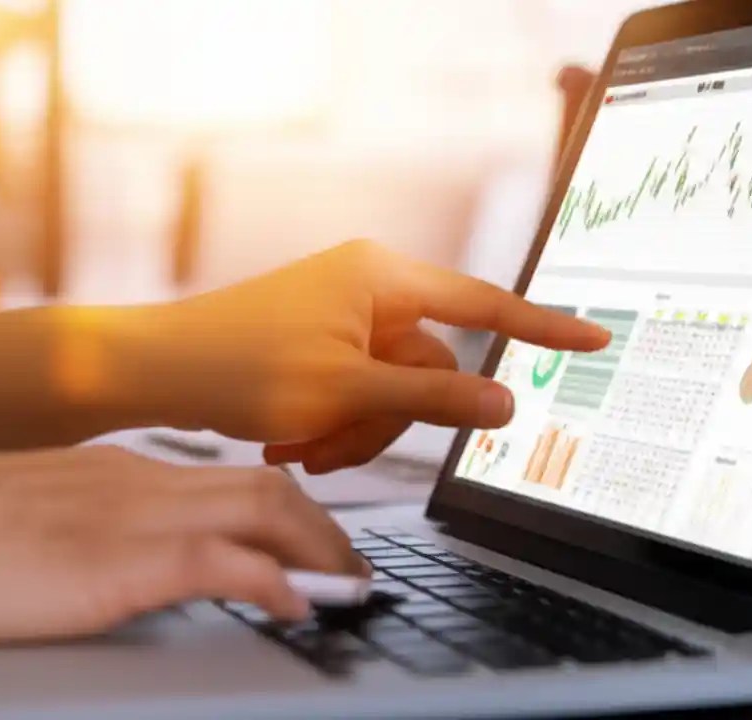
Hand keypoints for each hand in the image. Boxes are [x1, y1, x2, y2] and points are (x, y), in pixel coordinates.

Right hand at [0, 445, 365, 642]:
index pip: (230, 477)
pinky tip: (292, 609)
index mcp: (117, 470)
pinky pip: (221, 563)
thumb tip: (115, 559)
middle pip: (266, 485)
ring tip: (346, 588)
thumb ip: (84, 529)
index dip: (289, 510)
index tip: (313, 542)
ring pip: (263, 509)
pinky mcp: (112, 561)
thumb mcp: (27, 520)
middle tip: (351, 570)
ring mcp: (128, 514)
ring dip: (319, 549)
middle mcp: (137, 480)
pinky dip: (271, 582)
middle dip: (324, 527)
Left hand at [149, 240, 609, 473]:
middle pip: (428, 368)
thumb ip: (434, 396)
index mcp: (381, 278)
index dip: (542, 326)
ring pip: (390, 391)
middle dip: (385, 422)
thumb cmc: (238, 366)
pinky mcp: (321, 343)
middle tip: (330, 450)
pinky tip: (287, 443)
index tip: (594, 337)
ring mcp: (343, 317)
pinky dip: (330, 425)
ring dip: (352, 433)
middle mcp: (368, 289)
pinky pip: (357, 393)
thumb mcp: (347, 391)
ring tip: (299, 451)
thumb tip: (506, 400)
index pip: (484, 304)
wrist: (156, 371)